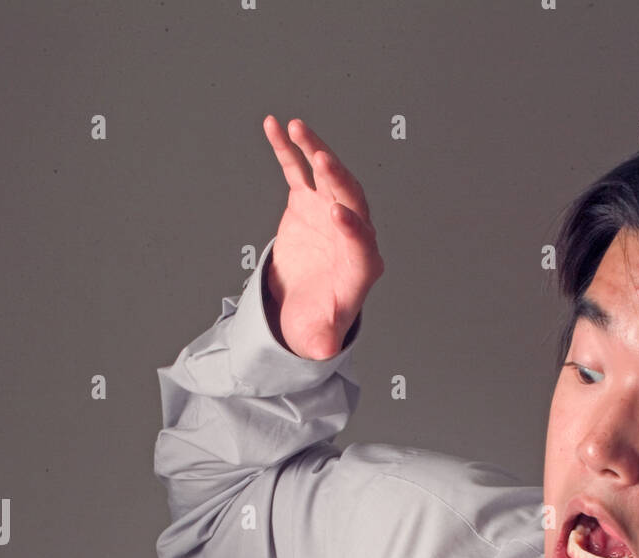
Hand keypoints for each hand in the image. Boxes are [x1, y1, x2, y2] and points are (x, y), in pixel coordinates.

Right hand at [262, 114, 383, 358]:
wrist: (303, 304)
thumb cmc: (316, 322)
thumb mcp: (319, 338)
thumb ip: (324, 341)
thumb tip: (326, 350)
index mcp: (362, 267)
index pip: (363, 245)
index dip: (353, 230)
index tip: (336, 216)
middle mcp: (352, 234)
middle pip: (352, 202)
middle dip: (339, 181)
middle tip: (323, 162)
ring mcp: (330, 212)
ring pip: (328, 177)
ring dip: (316, 151)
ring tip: (298, 129)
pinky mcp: (308, 201)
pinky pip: (299, 170)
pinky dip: (288, 149)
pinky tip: (275, 126)